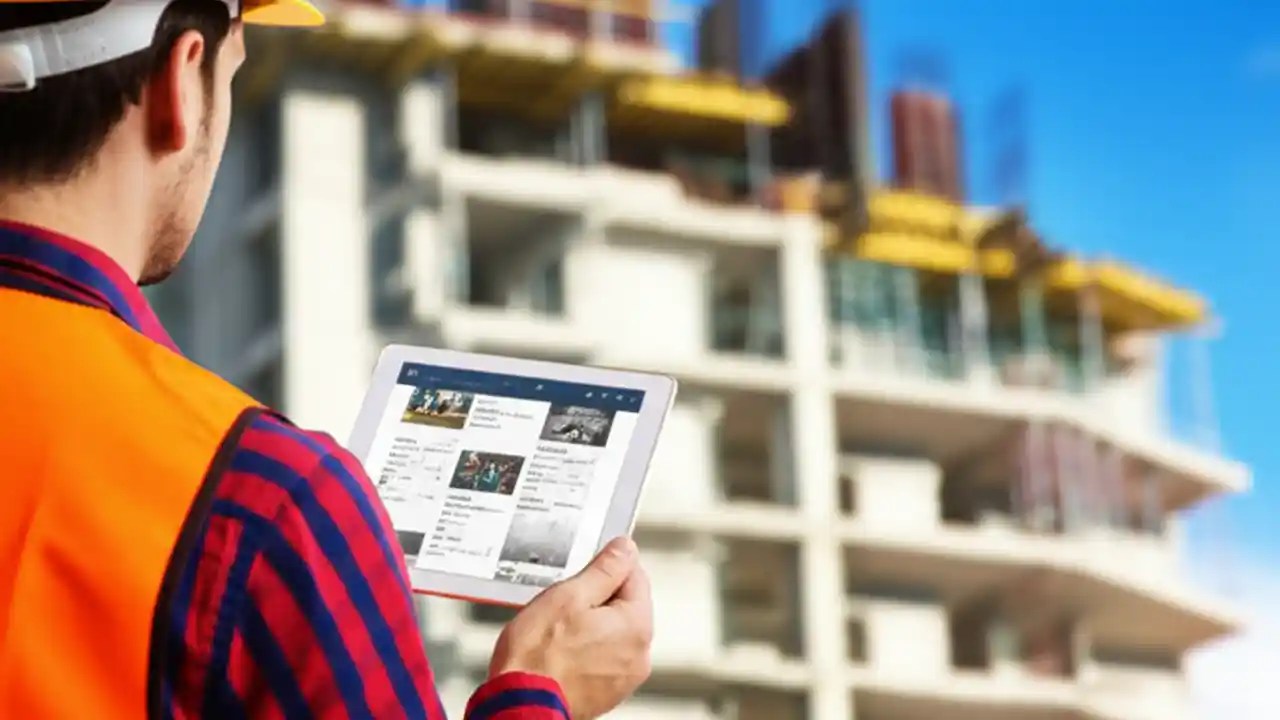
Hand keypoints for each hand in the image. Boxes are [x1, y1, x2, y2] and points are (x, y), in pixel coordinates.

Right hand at [488, 537, 652, 718]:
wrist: (520, 705)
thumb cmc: (537, 656)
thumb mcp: (569, 595)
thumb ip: (604, 569)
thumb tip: (625, 549)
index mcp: (636, 625)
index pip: (635, 574)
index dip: (606, 566)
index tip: (584, 570)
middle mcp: (639, 653)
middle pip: (625, 605)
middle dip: (597, 598)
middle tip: (563, 605)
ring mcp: (625, 676)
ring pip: (613, 632)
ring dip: (591, 625)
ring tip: (558, 632)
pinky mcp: (608, 692)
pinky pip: (603, 657)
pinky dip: (586, 651)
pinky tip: (561, 653)